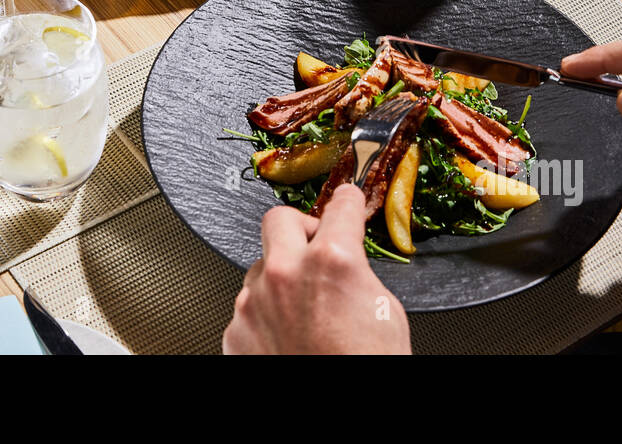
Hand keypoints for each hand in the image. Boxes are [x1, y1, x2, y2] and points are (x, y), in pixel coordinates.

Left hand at [223, 184, 410, 353]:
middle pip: (279, 219)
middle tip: (315, 245)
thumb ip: (357, 273)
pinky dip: (266, 316)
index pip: (339, 206)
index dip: (347, 201)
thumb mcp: (384, 312)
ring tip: (306, 311)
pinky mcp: (236, 332)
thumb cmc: (366, 368)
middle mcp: (286, 273)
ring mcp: (254, 303)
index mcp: (331, 261)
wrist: (335, 422)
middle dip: (300, 228)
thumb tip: (348, 262)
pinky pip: (248, 308)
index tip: (346, 200)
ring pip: (261, 267)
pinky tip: (289, 337)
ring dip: (281, 278)